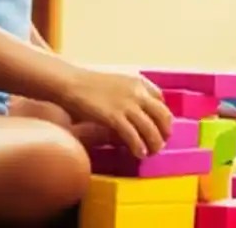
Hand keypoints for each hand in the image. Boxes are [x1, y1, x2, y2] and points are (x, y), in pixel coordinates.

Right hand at [58, 68, 172, 157]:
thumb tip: (136, 113)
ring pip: (150, 128)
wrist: (70, 82)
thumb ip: (129, 94)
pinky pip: (133, 135)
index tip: (160, 126)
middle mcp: (137, 92)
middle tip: (162, 143)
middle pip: (162, 115)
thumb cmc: (89, 84)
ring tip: (152, 152)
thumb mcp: (117, 83)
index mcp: (138, 82)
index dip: (162, 116)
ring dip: (154, 143)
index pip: (161, 100)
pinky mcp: (114, 116)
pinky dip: (138, 146)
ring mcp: (127, 104)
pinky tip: (139, 153)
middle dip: (165, 131)